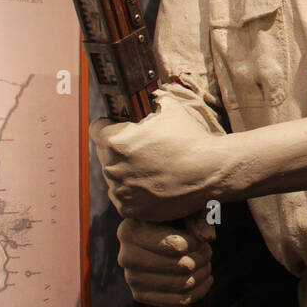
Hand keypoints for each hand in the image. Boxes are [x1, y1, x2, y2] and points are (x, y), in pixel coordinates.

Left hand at [90, 98, 225, 220]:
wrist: (210, 171)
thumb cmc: (191, 139)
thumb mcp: (171, 109)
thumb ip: (154, 101)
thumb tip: (153, 96)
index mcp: (115, 141)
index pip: (97, 129)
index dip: (108, 126)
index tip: (118, 129)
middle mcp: (112, 166)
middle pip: (105, 155)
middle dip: (120, 151)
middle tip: (142, 151)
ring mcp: (121, 191)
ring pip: (114, 178)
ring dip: (126, 173)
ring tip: (150, 170)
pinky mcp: (130, 210)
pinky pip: (123, 199)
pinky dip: (133, 195)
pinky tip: (151, 186)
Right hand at [117, 216, 213, 305]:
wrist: (150, 236)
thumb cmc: (168, 218)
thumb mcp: (180, 209)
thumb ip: (196, 218)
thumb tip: (207, 237)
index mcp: (130, 231)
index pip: (174, 246)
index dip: (196, 244)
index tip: (201, 240)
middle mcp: (126, 257)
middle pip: (180, 266)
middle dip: (201, 258)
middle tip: (207, 251)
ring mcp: (131, 279)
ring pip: (182, 284)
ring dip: (202, 274)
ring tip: (207, 263)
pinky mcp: (140, 295)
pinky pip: (177, 300)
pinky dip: (199, 291)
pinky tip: (206, 279)